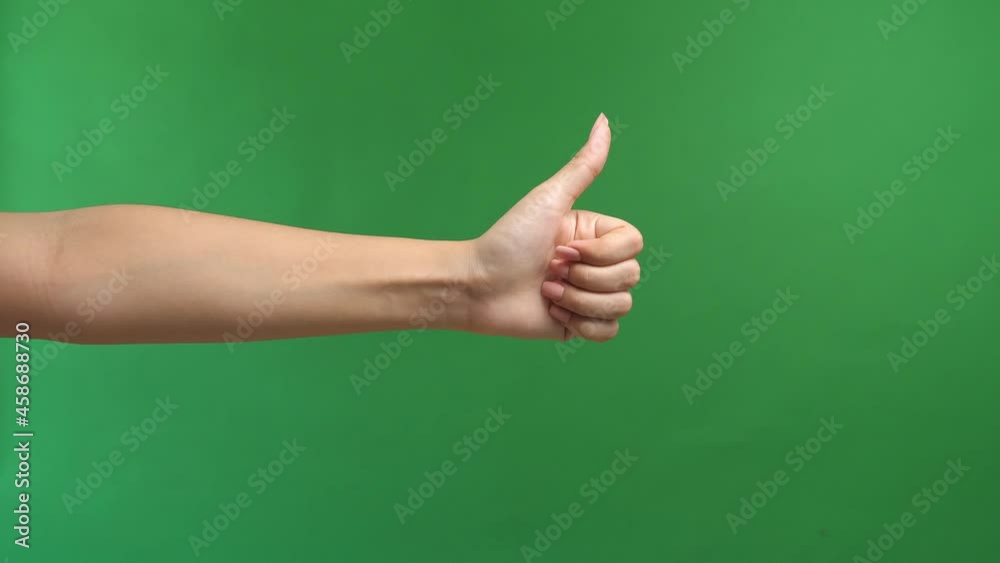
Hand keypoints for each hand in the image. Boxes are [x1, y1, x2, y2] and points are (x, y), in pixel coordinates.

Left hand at [469, 114, 643, 340]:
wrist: (478, 286)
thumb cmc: (508, 240)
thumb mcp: (549, 199)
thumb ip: (583, 166)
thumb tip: (603, 119)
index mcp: (595, 235)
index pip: (634, 244)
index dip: (601, 252)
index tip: (563, 247)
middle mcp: (596, 264)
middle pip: (630, 276)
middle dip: (585, 278)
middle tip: (549, 270)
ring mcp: (589, 296)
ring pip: (621, 305)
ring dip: (579, 301)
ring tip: (547, 293)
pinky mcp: (579, 326)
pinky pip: (608, 332)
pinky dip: (581, 325)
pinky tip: (552, 313)